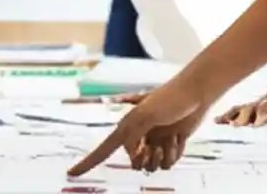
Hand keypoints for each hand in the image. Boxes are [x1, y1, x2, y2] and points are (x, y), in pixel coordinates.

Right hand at [68, 74, 209, 175]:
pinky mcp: (170, 145)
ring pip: (153, 167)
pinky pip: (168, 164)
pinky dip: (174, 155)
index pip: (103, 149)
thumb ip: (133, 134)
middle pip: (134, 164)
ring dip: (162, 157)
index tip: (71, 173)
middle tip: (154, 145)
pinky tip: (178, 139)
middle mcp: (139, 137)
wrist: (196, 93)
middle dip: (145, 159)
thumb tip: (129, 153)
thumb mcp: (146, 114)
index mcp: (127, 128)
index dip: (87, 162)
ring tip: (169, 140)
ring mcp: (154, 141)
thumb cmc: (170, 99)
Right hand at [215, 93, 266, 126]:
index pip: (266, 109)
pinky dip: (224, 116)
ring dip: (230, 116)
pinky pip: (232, 111)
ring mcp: (250, 106)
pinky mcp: (245, 108)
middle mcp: (258, 105)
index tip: (256, 123)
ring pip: (238, 110)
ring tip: (220, 123)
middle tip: (236, 126)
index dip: (261, 115)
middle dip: (242, 117)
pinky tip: (215, 121)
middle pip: (249, 110)